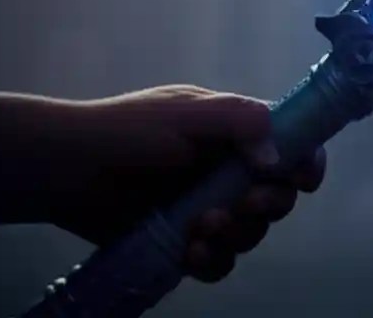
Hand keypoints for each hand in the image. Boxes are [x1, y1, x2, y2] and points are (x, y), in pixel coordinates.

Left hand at [53, 85, 325, 282]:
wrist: (66, 168)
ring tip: (202, 226)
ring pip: (252, 233)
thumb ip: (240, 122)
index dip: (307, 164)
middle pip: (280, 197)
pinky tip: (191, 251)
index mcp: (238, 133)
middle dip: (270, 204)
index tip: (302, 180)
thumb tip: (274, 158)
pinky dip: (214, 260)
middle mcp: (230, 171)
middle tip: (245, 202)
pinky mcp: (185, 241)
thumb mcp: (187, 110)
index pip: (293, 147)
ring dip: (238, 233)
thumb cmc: (126, 128)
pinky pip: (219, 261)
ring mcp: (209, 208)